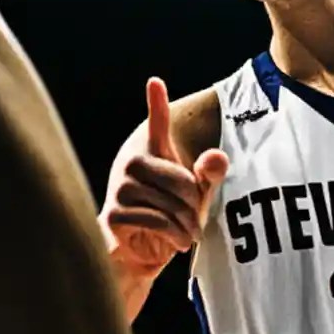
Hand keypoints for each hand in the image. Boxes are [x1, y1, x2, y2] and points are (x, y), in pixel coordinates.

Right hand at [101, 78, 228, 273]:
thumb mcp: (198, 194)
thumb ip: (209, 175)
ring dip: (187, 223)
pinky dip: (174, 235)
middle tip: (196, 219)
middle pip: (180, 180)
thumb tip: (218, 157)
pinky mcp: (115, 213)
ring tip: (186, 232)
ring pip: (170, 203)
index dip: (156, 103)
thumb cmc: (172, 216)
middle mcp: (132, 164)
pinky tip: (174, 240)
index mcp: (152, 153)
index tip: (156, 82)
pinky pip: (158, 220)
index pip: (156, 125)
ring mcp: (120, 188)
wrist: (145, 251)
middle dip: (195, 204)